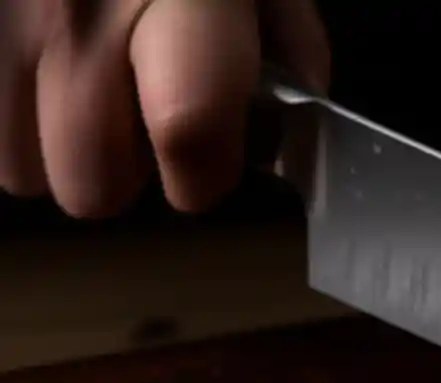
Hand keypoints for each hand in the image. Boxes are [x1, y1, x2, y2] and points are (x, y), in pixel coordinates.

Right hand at [0, 0, 327, 217]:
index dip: (206, 175)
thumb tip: (287, 116)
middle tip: (136, 120)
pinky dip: (9, 113)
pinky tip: (37, 67)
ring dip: (54, 146)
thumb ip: (287, 40)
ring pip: (21, 170)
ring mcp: (3, 27)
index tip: (209, 166)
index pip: (190, 128)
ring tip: (79, 82)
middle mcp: (76, 14)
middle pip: (91, 184)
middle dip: (122, 170)